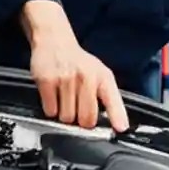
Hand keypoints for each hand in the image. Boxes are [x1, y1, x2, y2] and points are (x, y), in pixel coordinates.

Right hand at [21, 0, 128, 131]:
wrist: (55, 41)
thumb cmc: (79, 62)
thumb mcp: (99, 74)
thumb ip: (108, 98)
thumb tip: (119, 125)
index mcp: (102, 77)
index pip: (113, 100)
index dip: (118, 117)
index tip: (121, 129)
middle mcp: (86, 77)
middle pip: (86, 119)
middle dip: (82, 120)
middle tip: (78, 108)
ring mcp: (66, 79)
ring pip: (67, 118)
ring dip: (64, 114)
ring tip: (65, 99)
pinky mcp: (47, 81)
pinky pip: (50, 111)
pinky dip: (51, 109)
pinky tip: (54, 96)